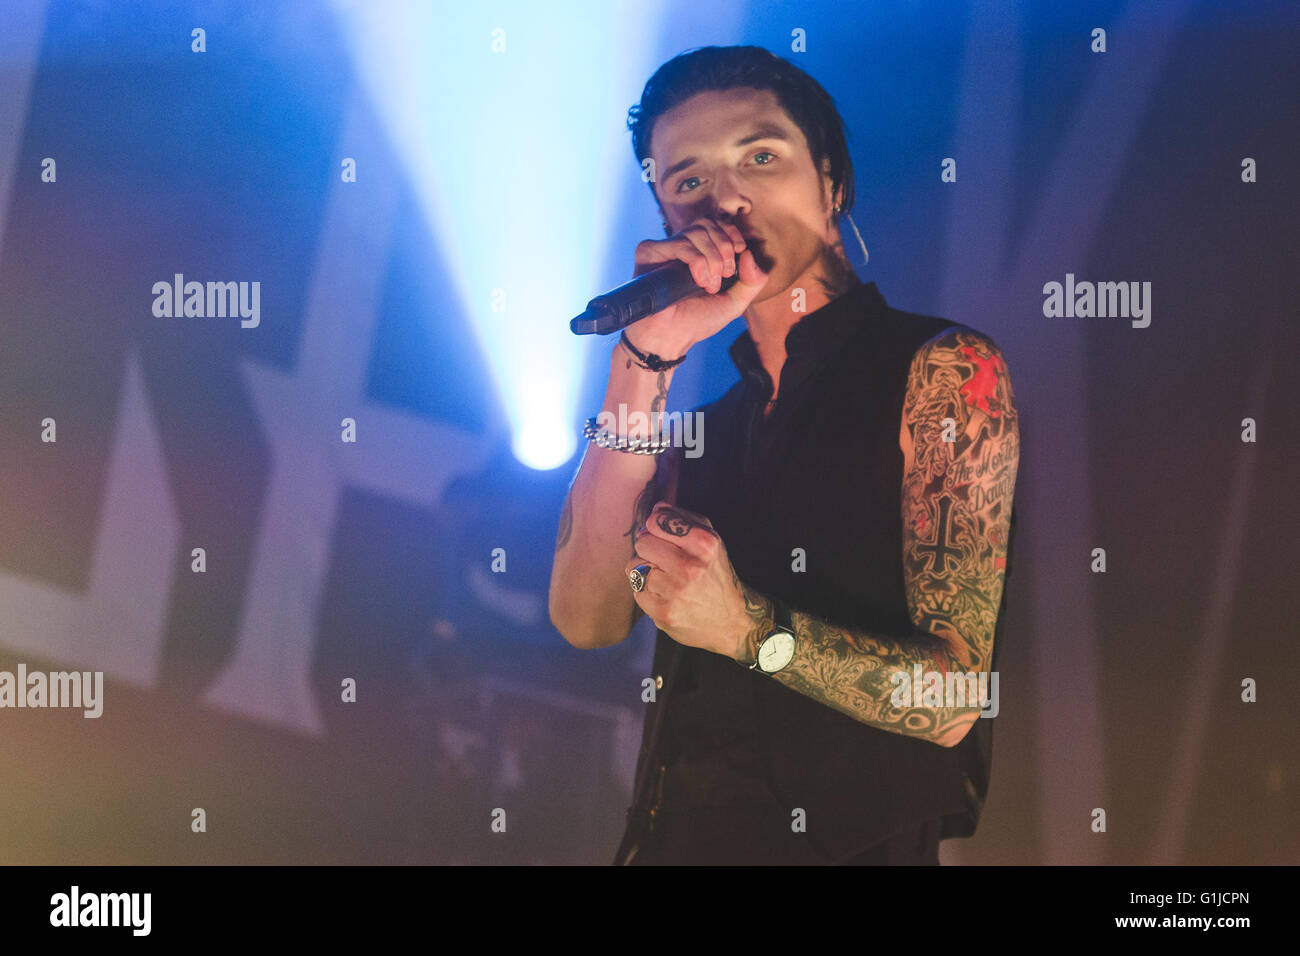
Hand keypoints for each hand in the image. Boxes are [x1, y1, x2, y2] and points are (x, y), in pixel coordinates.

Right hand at [624, 216, 769, 357]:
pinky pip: (679, 244)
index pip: (715, 223)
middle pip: (707, 224)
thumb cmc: (698, 321)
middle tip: (725, 274)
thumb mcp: (735, 302)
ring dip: (711, 259)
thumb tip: (749, 253)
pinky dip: (696, 261)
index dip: (730, 232)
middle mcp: (681, 246)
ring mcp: (664, 248)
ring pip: (695, 233)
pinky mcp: (649, 253)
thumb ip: (753, 280)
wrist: (671, 338)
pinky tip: (698, 280)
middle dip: (723, 246)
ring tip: (710, 284)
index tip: (739, 250)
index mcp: (699, 251)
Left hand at [624, 501, 752, 658]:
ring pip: (634, 567)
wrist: (731, 620)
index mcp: (704, 544)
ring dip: (646, 571)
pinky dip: (647, 592)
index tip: (662, 535)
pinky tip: (665, 596)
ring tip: (666, 579)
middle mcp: (689, 568)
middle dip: (649, 548)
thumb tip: (657, 508)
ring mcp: (674, 592)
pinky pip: (636, 591)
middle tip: (664, 559)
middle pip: (642, 542)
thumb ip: (684, 519)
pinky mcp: (662, 613)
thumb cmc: (716, 575)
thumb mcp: (711, 541)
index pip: (655, 521)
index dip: (655, 526)